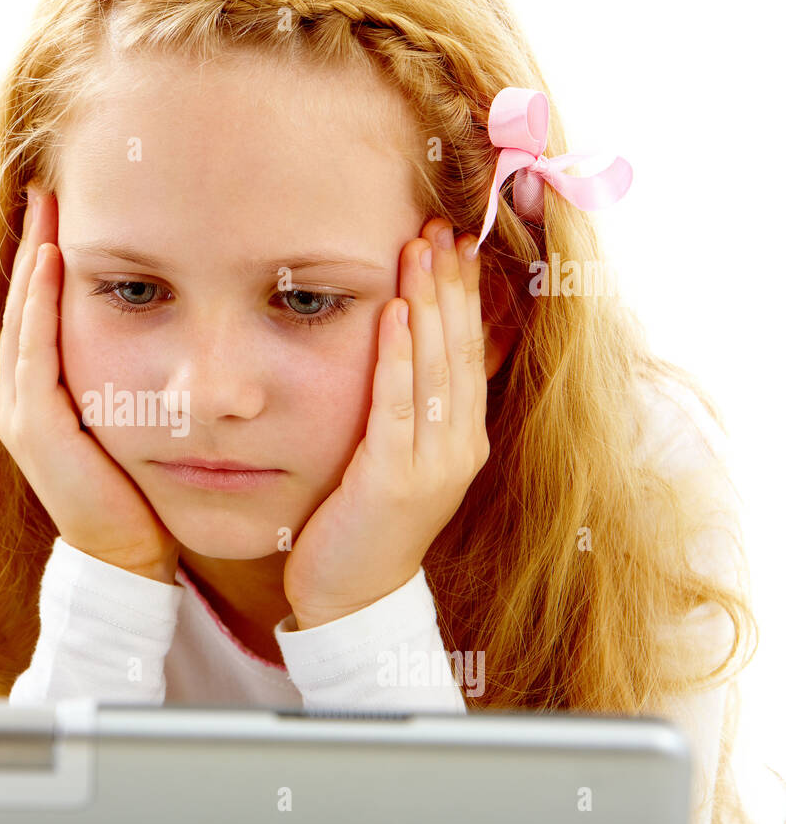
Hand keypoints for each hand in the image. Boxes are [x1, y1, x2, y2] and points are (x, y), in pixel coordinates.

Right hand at [0, 185, 179, 583]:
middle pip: (24, 302)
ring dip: (34, 260)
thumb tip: (175, 314)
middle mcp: (23, 397)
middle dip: (36, 242)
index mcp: (45, 393)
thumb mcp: (138, 415)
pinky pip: (34, 351)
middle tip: (49, 183)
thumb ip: (137, 371)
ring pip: (24, 318)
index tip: (70, 202)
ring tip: (48, 206)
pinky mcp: (36, 428)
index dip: (49, 254)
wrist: (131, 555)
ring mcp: (22, 412)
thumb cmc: (144, 488)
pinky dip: (41, 306)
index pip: (41, 308)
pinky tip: (54, 262)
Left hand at [282, 219, 488, 628]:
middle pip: (460, 349)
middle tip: (440, 225)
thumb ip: (410, 410)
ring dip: (428, 303)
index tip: (454, 242)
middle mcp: (461, 448)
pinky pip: (398, 404)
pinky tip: (393, 312)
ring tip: (420, 249)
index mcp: (465, 440)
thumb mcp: (397, 460)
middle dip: (450, 284)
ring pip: (436, 368)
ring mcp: (434, 465)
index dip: (465, 295)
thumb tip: (405, 347)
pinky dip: (397, 355)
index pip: (471, 352)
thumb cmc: (366, 524)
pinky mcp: (395, 479)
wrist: (352, 598)